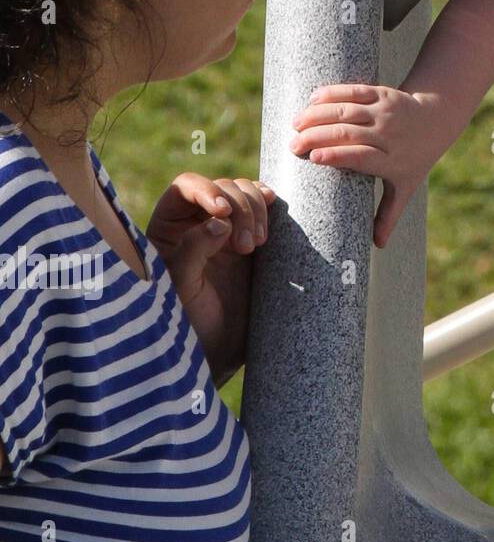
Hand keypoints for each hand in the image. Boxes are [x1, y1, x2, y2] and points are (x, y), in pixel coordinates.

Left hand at [146, 174, 276, 386]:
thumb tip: (219, 222)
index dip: (206, 189)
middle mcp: (198, 223)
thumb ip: (192, 252)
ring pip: (245, 193)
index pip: (185, 188)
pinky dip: (272, 206)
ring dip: (256, 209)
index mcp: (170, 230)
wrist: (218, 353)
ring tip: (258, 245)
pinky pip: (266, 208)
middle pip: (222, 188)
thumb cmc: (187, 326)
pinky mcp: (255, 241)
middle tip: (248, 248)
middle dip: (240, 209)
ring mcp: (229, 231)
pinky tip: (276, 215)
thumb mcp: (180, 289)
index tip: (222, 212)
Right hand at [290, 84, 444, 248]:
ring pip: (348, 111)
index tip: (314, 159)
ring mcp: (386, 112)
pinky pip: (355, 91)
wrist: (437, 118)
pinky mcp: (383, 93)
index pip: (362, 157)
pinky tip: (313, 98)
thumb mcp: (406, 186)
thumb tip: (378, 246)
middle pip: (349, 133)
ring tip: (296, 124)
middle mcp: (389, 135)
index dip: (338, 156)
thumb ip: (389, 214)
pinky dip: (333, 93)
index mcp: (392, 160)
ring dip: (319, 114)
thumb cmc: (416, 158)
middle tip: (294, 144)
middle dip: (318, 136)